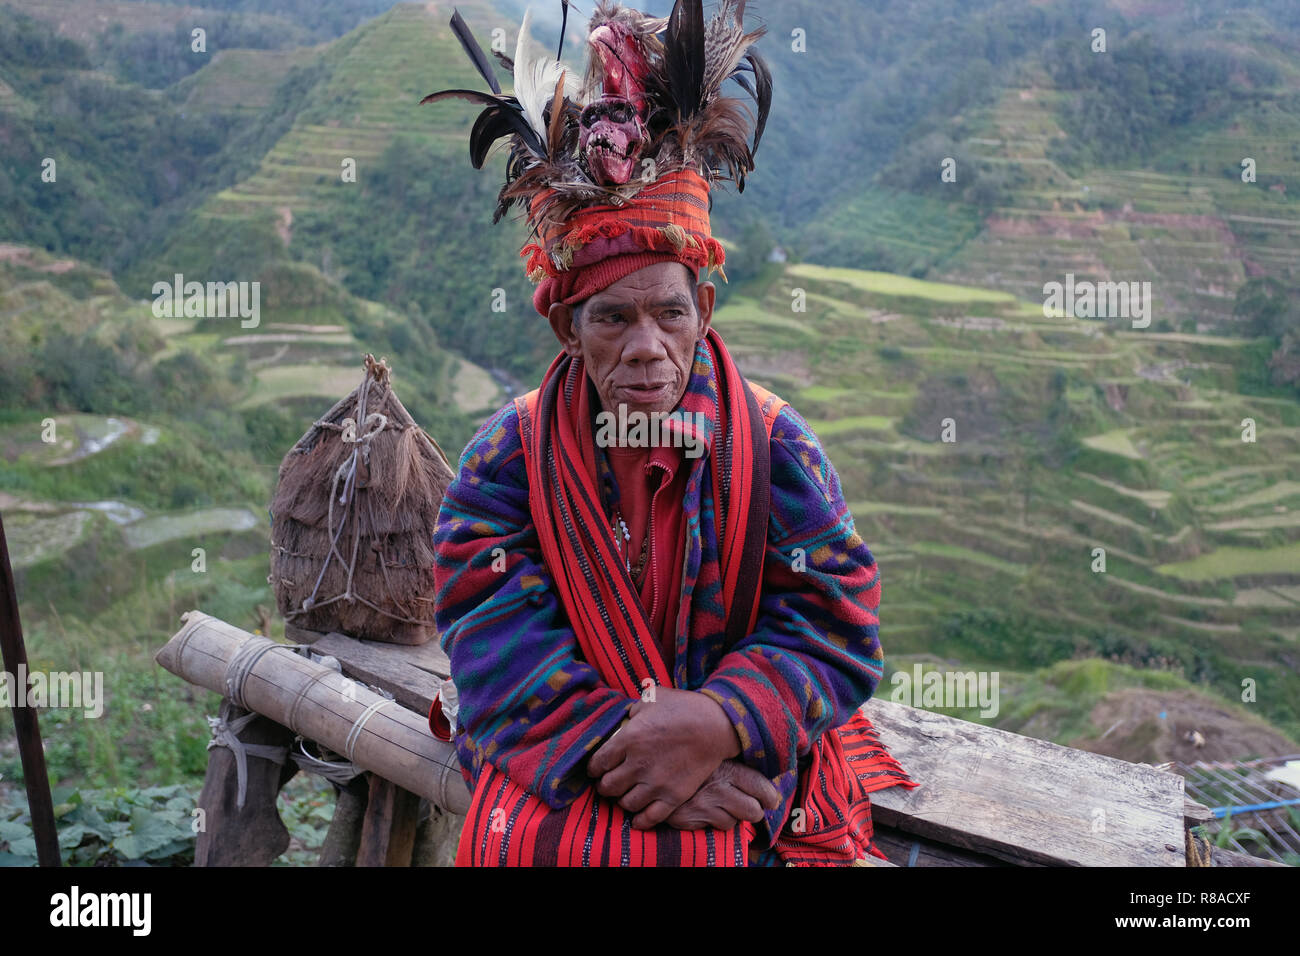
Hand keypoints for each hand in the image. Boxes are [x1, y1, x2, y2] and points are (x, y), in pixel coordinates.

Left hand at [587, 688, 740, 828]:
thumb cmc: (684, 707)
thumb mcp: (652, 698)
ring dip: (621, 800)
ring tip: (624, 795)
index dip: (593, 767)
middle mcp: (638, 765)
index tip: (596, 768)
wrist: (717, 725)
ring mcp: (656, 783)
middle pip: (607, 786)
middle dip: (604, 785)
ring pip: (625, 804)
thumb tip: (624, 719)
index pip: (598, 763)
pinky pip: (650, 818)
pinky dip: (640, 821)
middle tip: (608, 782)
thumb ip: (632, 710)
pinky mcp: (674, 796)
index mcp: (629, 739)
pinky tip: (637, 818)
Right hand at [665, 760, 781, 830]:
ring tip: (722, 804)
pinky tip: (707, 809)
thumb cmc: (690, 754)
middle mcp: (719, 786)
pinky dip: (715, 821)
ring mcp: (705, 804)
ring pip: (735, 822)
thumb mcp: (714, 751)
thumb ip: (736, 760)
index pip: (761, 788)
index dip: (769, 797)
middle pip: (754, 811)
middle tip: (749, 805)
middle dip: (753, 810)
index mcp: (728, 767)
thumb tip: (764, 779)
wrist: (654, 762)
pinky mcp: (691, 817)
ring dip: (731, 816)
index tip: (769, 799)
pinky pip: (716, 827)